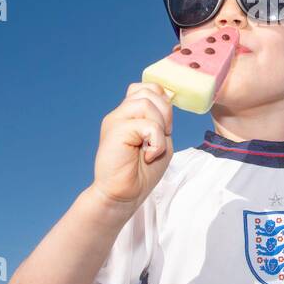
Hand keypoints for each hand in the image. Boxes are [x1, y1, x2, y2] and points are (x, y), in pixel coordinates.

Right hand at [91, 82, 173, 211]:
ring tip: (152, 146)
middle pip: (149, 91)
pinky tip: (148, 155)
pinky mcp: (115, 130)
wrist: (123, 195)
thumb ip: (161, 121)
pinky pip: (147, 124)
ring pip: (147, 102)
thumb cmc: (141, 173)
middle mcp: (120, 113)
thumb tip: (168, 100)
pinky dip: (156, 141)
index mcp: (129, 115)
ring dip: (159, 126)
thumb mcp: (159, 141)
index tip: (164, 127)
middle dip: (165, 112)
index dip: (163, 101)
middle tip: (159, 137)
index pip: (147, 87)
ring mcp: (116, 119)